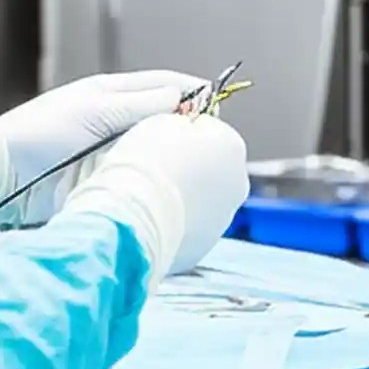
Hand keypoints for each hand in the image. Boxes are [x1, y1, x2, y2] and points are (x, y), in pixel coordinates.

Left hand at [0, 71, 207, 182]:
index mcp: (111, 93)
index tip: (216, 100)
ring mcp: (108, 148)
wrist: (2, 175)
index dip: (191, 90)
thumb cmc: (40, 134)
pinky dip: (154, 174)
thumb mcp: (95, 111)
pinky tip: (169, 182)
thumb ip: (140, 104)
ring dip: (171, 151)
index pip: (162, 84)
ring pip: (153, 145)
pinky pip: (138, 171)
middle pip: (162, 116)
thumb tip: (180, 96)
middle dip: (187, 124)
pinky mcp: (103, 176)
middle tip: (212, 137)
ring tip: (197, 161)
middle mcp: (113, 118)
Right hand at [62, 114, 248, 282]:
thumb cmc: (144, 163)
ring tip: (145, 196)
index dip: (178, 130)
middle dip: (184, 165)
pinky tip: (149, 218)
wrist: (131, 218)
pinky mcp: (201, 248)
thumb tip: (183, 127)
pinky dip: (172, 223)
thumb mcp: (161, 120)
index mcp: (232, 146)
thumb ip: (180, 120)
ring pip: (199, 200)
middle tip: (149, 167)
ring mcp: (221, 220)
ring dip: (178, 196)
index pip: (207, 127)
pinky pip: (186, 228)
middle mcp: (237, 184)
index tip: (157, 137)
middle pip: (207, 166)